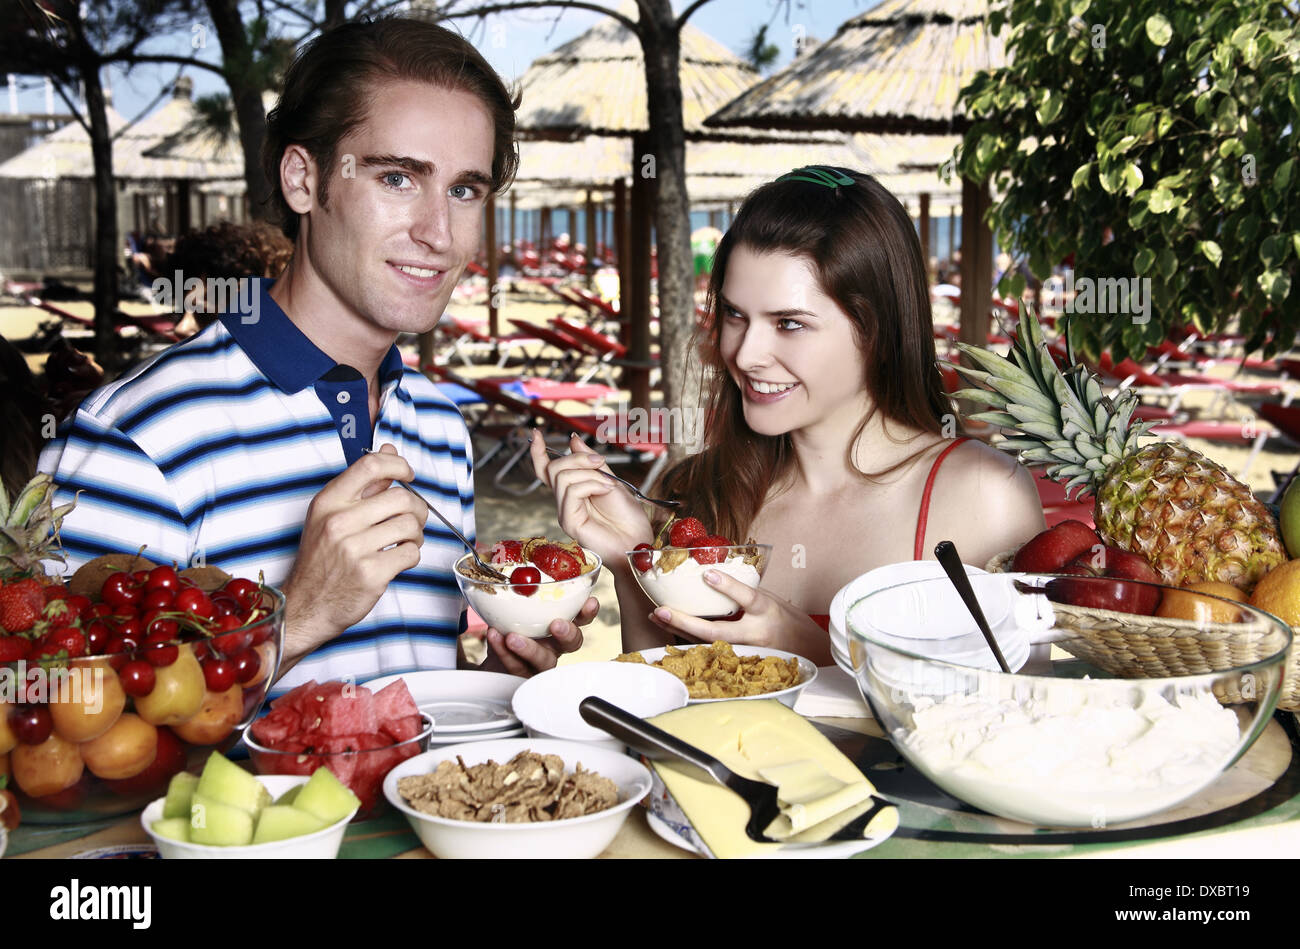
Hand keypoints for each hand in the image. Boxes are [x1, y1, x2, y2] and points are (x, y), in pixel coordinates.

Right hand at [281, 444, 427, 655]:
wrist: (306, 605)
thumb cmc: (321, 559)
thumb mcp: (331, 515)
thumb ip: (363, 484)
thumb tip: (389, 451)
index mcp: (328, 501)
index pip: (371, 465)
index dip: (399, 465)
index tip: (407, 475)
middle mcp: (339, 522)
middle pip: (402, 498)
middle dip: (416, 509)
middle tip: (412, 519)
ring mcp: (354, 549)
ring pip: (411, 525)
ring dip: (415, 535)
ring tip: (403, 541)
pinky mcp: (371, 574)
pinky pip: (411, 553)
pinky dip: (411, 556)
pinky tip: (397, 559)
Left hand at [472, 596, 598, 676]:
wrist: (490, 658)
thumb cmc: (508, 625)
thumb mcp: (512, 603)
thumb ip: (512, 585)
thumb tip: (494, 555)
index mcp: (558, 624)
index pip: (580, 618)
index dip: (588, 611)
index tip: (589, 602)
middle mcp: (554, 645)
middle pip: (572, 643)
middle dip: (568, 632)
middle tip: (556, 624)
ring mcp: (538, 663)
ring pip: (544, 660)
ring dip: (530, 648)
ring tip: (512, 637)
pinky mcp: (521, 675)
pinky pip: (516, 666)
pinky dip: (503, 652)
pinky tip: (494, 637)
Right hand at [529, 431, 653, 562]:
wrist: (637, 540)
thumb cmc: (627, 516)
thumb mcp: (610, 480)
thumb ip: (591, 462)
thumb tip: (572, 439)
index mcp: (573, 491)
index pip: (546, 470)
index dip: (538, 452)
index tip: (536, 433)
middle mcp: (565, 501)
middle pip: (554, 468)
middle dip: (577, 458)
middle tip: (601, 462)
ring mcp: (565, 512)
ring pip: (562, 477)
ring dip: (589, 473)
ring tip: (608, 484)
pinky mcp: (569, 522)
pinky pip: (572, 492)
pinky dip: (591, 484)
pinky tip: (606, 490)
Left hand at [645, 570, 829, 664]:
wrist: (811, 653)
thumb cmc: (791, 622)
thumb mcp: (775, 601)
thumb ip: (748, 593)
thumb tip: (715, 577)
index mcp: (768, 611)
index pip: (748, 597)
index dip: (728, 586)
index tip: (707, 574)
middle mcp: (756, 634)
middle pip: (717, 631)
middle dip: (685, 622)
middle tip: (662, 610)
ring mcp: (747, 651)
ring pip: (708, 644)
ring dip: (680, 631)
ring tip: (659, 617)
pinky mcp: (741, 662)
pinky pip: (712, 651)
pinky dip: (691, 640)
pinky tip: (673, 630)